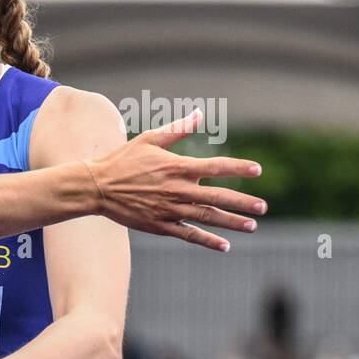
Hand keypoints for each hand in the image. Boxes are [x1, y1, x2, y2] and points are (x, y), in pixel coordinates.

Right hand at [87, 108, 265, 250]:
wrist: (95, 187)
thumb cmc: (122, 160)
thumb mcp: (149, 140)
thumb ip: (178, 130)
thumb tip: (200, 113)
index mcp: (177, 167)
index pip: (216, 167)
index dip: (239, 168)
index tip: (258, 170)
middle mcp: (177, 190)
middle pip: (218, 197)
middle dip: (243, 203)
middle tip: (262, 207)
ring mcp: (170, 210)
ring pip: (207, 218)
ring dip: (232, 222)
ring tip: (252, 226)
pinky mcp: (159, 225)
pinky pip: (188, 235)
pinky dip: (207, 241)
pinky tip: (224, 245)